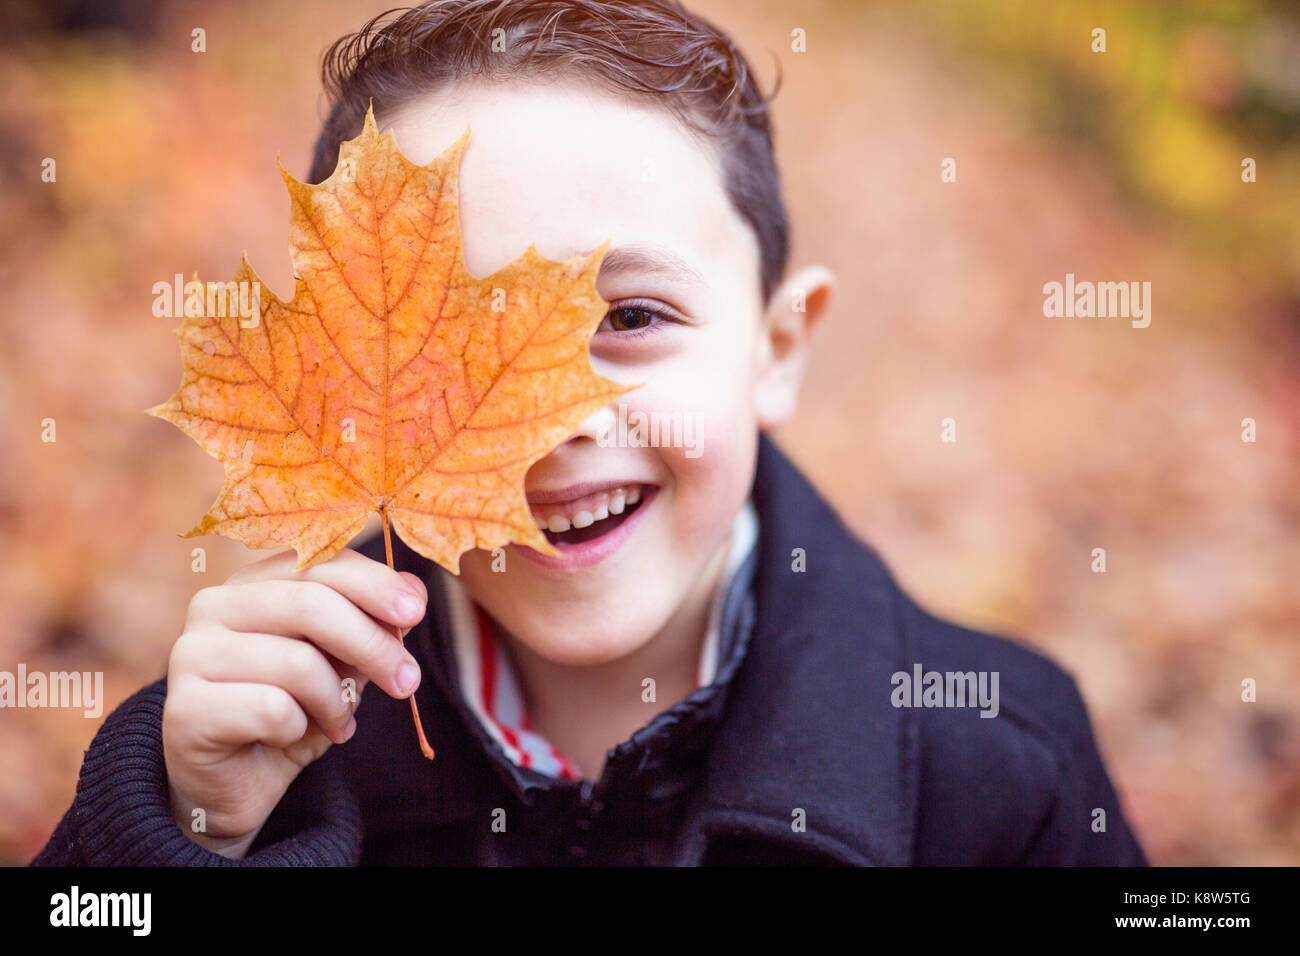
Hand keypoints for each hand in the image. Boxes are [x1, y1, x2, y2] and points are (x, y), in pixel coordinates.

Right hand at [161, 548, 425, 856]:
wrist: (234, 783)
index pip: (320, 561)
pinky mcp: (185, 708)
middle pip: (312, 604)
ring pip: (297, 662)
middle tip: (407, 682)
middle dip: (372, 645)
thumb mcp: (340, 663)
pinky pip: (272, 709)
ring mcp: (191, 654)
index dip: (375, 584)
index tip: (416, 613)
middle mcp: (213, 606)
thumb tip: (414, 593)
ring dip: (336, 701)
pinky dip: (299, 729)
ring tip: (339, 722)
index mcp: (252, 582)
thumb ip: (370, 625)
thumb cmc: (291, 710)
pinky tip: (289, 737)